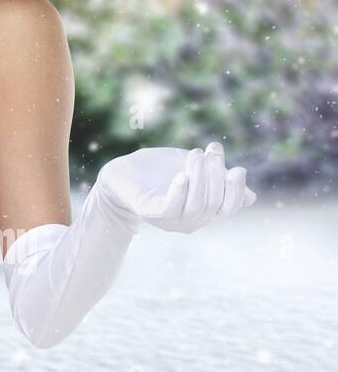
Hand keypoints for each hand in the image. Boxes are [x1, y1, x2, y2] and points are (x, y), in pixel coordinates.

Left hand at [96, 142, 255, 233]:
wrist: (120, 173)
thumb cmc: (159, 169)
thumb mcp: (193, 170)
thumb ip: (218, 180)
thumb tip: (251, 196)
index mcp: (203, 211)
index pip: (228, 207)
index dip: (236, 190)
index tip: (236, 168)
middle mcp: (190, 221)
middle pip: (214, 204)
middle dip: (217, 176)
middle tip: (212, 150)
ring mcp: (169, 221)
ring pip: (195, 207)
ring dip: (200, 179)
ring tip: (196, 154)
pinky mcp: (150, 213)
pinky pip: (169, 209)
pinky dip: (179, 193)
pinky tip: (181, 175)